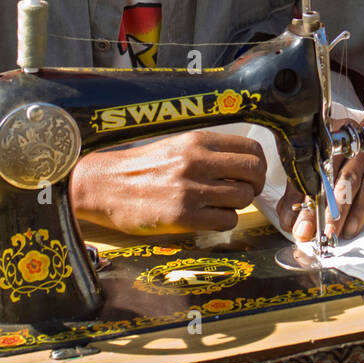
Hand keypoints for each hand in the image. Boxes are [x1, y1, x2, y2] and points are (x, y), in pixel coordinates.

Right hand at [69, 130, 266, 234]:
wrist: (105, 186)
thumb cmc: (143, 168)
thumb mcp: (177, 146)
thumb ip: (210, 151)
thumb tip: (246, 164)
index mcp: (198, 141)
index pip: (252, 148)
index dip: (258, 164)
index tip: (251, 174)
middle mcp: (197, 161)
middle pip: (254, 172)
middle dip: (254, 185)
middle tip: (242, 191)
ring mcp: (190, 189)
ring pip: (243, 198)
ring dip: (236, 205)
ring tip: (218, 204)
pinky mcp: (183, 216)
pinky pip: (226, 220)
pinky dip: (223, 221)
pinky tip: (208, 217)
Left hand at [275, 146, 363, 243]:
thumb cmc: (351, 161)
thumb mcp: (328, 172)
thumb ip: (305, 194)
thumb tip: (289, 221)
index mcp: (320, 145)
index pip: (302, 172)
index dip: (293, 198)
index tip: (288, 222)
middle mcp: (340, 145)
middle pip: (323, 177)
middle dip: (312, 207)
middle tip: (304, 231)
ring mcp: (363, 153)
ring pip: (347, 182)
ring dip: (337, 211)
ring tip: (329, 233)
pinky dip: (360, 210)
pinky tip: (351, 228)